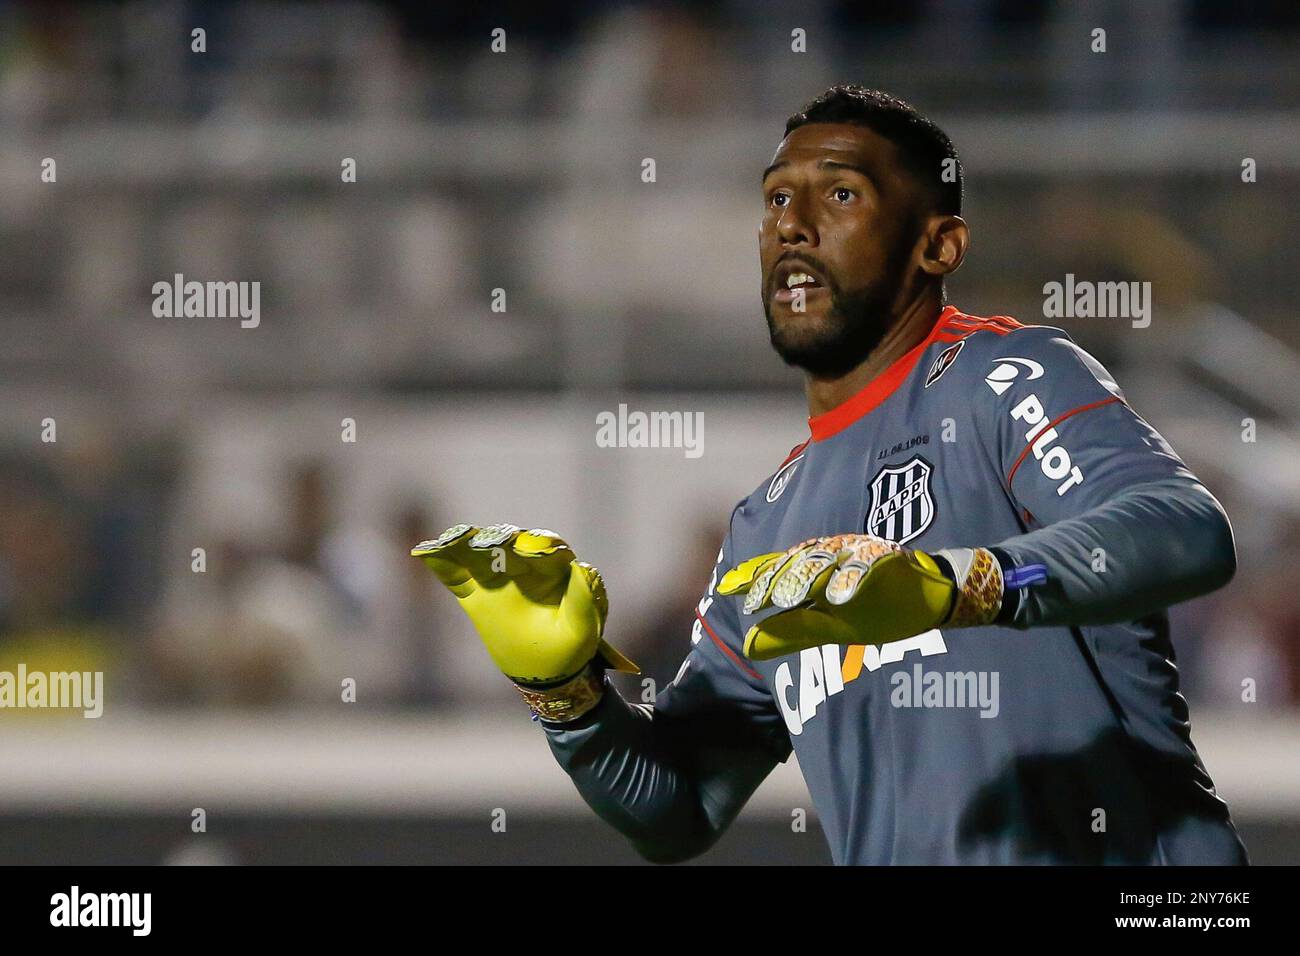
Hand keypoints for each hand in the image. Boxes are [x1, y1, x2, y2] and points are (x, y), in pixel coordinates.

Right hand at [411, 523, 637, 688]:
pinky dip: (440, 563)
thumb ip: (583, 599)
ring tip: (452, 539)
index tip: (529, 549)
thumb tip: (583, 566)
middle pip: (509, 544)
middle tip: (487, 542)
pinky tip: (422, 551)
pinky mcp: (475, 592)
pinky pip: (456, 574)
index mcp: (555, 571)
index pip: (547, 550)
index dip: (539, 546)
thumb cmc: (569, 647)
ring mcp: (498, 577)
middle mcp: (525, 566)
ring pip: (480, 553)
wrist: (546, 671)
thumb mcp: (582, 629)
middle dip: (498, 540)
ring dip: (466, 543)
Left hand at [718, 534, 1002, 660]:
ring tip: (786, 597)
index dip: (753, 574)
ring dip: (805, 577)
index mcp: (817, 568)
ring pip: (827, 560)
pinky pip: (868, 567)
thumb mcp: (830, 628)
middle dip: (773, 579)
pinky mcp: (889, 560)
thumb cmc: (876, 610)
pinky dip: (852, 579)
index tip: (726, 586)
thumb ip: (790, 633)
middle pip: (797, 562)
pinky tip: (839, 597)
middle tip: (753, 600)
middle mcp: (834, 555)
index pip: (778, 567)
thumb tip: (747, 647)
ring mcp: (860, 554)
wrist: (931, 598)